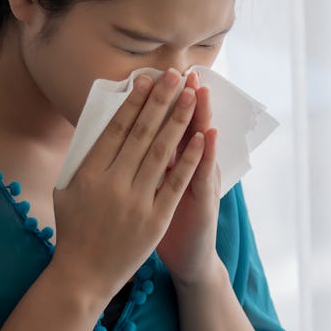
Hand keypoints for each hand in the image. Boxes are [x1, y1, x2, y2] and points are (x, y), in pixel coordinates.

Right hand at [51, 68, 205, 301]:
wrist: (84, 274)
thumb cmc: (74, 229)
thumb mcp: (66, 190)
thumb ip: (82, 160)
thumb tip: (100, 127)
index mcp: (89, 173)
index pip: (115, 129)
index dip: (133, 103)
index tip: (145, 80)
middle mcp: (113, 183)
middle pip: (141, 133)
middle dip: (160, 100)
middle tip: (173, 74)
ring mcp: (136, 201)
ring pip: (161, 152)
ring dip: (178, 120)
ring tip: (189, 94)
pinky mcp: (156, 219)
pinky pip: (176, 183)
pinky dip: (189, 158)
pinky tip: (201, 136)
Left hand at [157, 71, 222, 286]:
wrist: (189, 259)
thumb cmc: (162, 224)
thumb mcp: (153, 190)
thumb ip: (143, 164)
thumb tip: (122, 135)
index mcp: (172, 162)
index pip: (165, 125)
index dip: (161, 101)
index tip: (155, 74)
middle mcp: (190, 167)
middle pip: (185, 127)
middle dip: (181, 99)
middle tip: (183, 71)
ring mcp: (200, 182)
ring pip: (200, 144)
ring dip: (200, 116)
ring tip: (200, 91)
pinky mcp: (205, 202)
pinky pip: (204, 176)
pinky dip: (205, 154)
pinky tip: (208, 134)